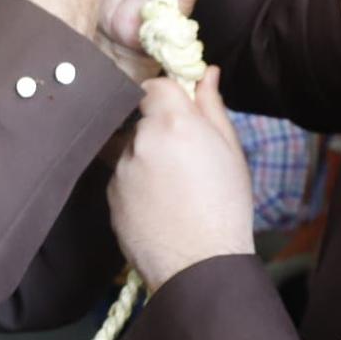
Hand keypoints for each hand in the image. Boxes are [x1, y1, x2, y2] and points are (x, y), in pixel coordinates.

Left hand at [108, 67, 254, 290]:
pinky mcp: (109, 194)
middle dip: (161, 131)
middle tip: (187, 159)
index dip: (167, 95)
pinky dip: (138, 184)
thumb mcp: (230, 153)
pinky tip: (160, 206)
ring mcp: (120, 169)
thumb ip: (212, 108)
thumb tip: (207, 73)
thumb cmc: (226, 209)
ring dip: (148, 158)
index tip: (180, 110)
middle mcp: (140, 141)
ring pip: (132, 150)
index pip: (155, 85)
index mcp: (173, 123)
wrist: (199, 265)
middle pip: (143, 119)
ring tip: (176, 189)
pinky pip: (124, 177)